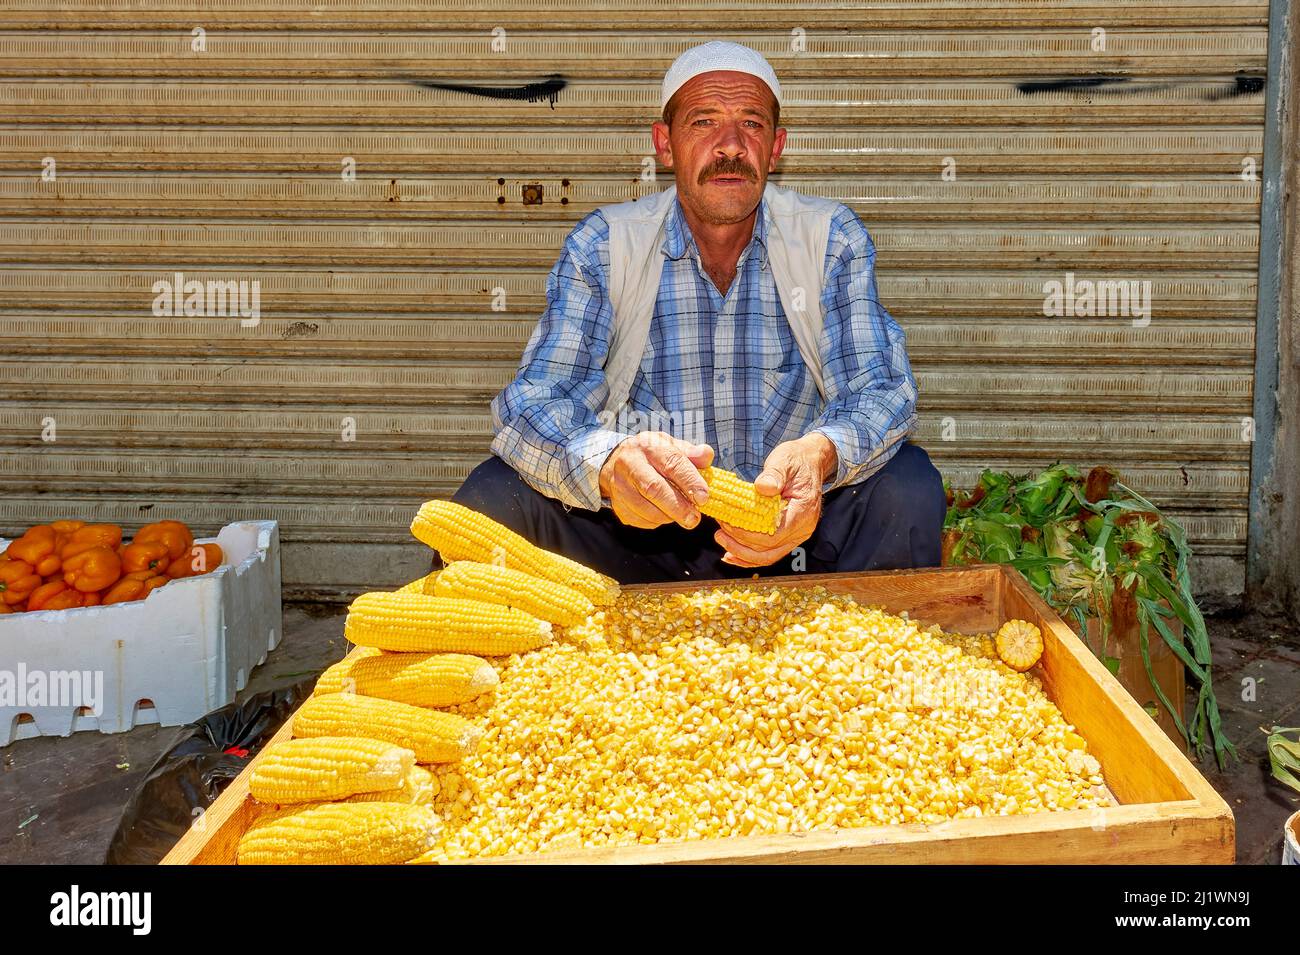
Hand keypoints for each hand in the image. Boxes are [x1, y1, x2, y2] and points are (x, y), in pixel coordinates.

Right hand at [599, 431, 714, 529]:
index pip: (671, 463)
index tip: (703, 498)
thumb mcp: (670, 445)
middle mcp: (630, 464)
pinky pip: (639, 519)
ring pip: (645, 508)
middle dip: (678, 506)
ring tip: (681, 515)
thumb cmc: (651, 454)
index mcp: (648, 446)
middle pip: (654, 488)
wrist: (616, 462)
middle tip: (694, 518)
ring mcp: (620, 486)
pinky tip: (663, 514)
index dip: (689, 481)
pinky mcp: (617, 505)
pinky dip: (656, 521)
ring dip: (668, 516)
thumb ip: (690, 452)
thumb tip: (706, 456)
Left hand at [715, 433, 836, 566]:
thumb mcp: (784, 460)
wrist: (809, 462)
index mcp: (803, 512)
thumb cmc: (796, 460)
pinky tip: (731, 554)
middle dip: (740, 545)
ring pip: (768, 556)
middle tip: (719, 533)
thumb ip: (774, 474)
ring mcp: (796, 535)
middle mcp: (802, 529)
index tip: (727, 523)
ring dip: (742, 553)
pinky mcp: (788, 536)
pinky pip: (769, 552)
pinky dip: (749, 556)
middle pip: (769, 550)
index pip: (774, 534)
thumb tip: (763, 487)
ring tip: (721, 540)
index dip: (748, 534)